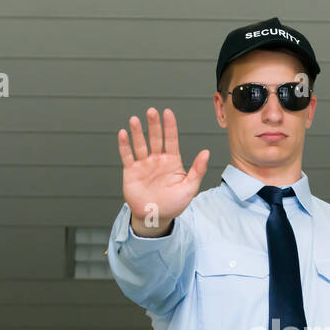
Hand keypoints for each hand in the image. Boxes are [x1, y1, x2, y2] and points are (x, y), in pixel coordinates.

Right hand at [117, 107, 209, 234]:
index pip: (171, 140)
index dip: (169, 126)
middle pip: (155, 138)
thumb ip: (197, 170)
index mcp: (172, 161)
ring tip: (134, 120)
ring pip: (140, 144)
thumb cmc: (174, 204)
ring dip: (137, 132)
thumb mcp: (189, 188)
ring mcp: (144, 164)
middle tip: (151, 111)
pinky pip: (127, 156)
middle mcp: (157, 159)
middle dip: (153, 125)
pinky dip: (124, 145)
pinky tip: (123, 134)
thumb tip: (206, 152)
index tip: (168, 113)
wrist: (155, 218)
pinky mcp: (131, 171)